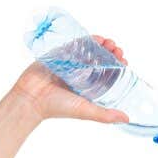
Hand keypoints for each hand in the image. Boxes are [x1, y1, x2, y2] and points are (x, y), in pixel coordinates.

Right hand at [11, 35, 130, 124]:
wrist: (31, 99)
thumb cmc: (56, 107)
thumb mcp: (85, 111)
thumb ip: (104, 115)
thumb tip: (127, 118)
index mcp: (87, 87)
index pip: (107, 74)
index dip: (117, 66)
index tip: (124, 61)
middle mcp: (80, 75)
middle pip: (100, 60)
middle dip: (111, 53)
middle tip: (117, 50)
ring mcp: (70, 63)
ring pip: (90, 50)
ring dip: (102, 45)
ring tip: (110, 43)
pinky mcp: (59, 54)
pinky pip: (75, 44)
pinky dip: (88, 39)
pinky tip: (98, 39)